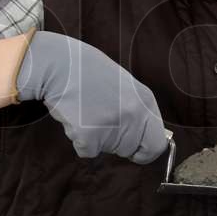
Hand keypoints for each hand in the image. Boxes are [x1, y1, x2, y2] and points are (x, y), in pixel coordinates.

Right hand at [15, 31, 169, 163]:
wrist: (60, 64)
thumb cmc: (91, 74)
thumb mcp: (126, 87)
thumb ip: (138, 111)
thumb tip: (146, 137)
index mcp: (146, 102)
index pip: (156, 144)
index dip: (144, 151)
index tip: (135, 150)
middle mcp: (133, 115)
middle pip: (129, 150)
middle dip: (116, 143)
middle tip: (101, 120)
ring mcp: (112, 125)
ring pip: (108, 151)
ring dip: (97, 139)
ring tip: (88, 113)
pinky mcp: (88, 135)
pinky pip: (87, 151)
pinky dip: (80, 140)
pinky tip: (77, 118)